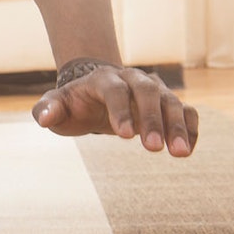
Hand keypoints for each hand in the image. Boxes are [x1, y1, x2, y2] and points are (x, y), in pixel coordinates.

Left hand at [33, 65, 197, 156]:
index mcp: (103, 79)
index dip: (120, 111)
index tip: (125, 137)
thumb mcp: (55, 106)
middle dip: (152, 119)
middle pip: (148, 92)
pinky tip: (187, 150)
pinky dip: (190, 129)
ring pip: (171, 102)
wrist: (94, 95)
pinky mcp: (168, 103)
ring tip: (179, 154)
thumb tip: (43, 118)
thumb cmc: (72, 105)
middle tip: (154, 149)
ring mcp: (154, 89)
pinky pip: (186, 111)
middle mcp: (133, 79)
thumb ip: (46, 109)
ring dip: (177, 126)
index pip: (115, 90)